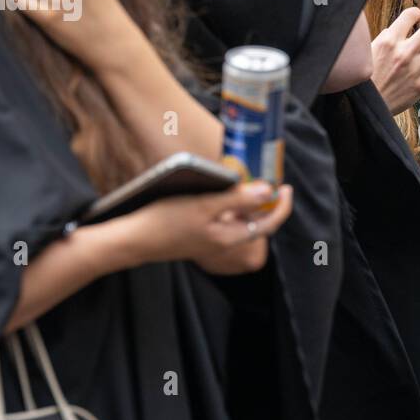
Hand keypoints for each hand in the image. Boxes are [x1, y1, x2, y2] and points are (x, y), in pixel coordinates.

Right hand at [120, 181, 292, 273]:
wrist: (132, 241)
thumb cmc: (165, 222)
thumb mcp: (205, 205)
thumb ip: (238, 199)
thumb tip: (268, 190)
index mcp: (230, 237)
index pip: (269, 223)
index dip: (281, 205)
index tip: (286, 187)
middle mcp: (223, 241)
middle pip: (254, 221)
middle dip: (263, 201)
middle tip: (266, 178)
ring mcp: (210, 239)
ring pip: (237, 219)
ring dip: (244, 201)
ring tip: (243, 180)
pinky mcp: (198, 235)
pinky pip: (221, 219)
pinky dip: (225, 205)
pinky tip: (216, 190)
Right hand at [370, 5, 419, 113]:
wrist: (369, 103)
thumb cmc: (369, 76)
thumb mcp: (371, 49)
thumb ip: (387, 37)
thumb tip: (399, 26)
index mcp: (389, 41)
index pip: (410, 14)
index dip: (416, 11)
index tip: (419, 14)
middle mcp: (404, 52)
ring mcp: (415, 69)